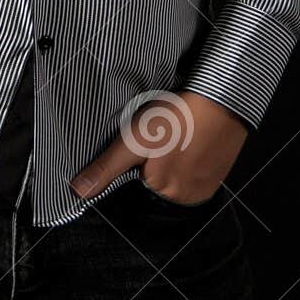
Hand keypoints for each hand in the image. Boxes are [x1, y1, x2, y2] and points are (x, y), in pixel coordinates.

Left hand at [69, 90, 248, 205]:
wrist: (223, 100)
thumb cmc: (176, 119)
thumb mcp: (134, 140)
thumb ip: (107, 168)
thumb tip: (77, 193)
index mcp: (164, 194)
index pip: (137, 194)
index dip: (132, 173)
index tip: (136, 152)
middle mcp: (187, 199)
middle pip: (157, 189)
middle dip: (151, 169)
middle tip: (156, 141)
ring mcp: (206, 187)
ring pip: (177, 181)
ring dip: (171, 165)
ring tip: (170, 138)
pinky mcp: (219, 173)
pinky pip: (196, 174)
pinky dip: (189, 161)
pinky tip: (186, 141)